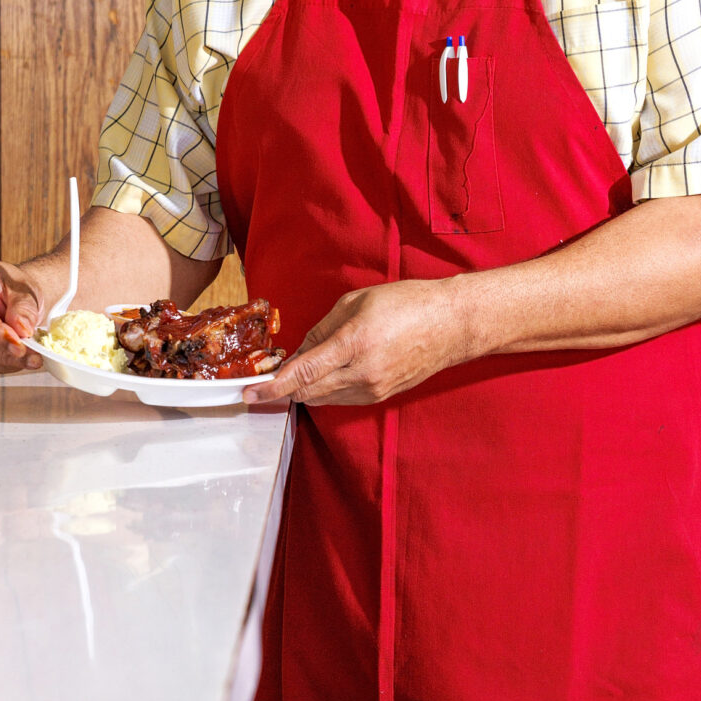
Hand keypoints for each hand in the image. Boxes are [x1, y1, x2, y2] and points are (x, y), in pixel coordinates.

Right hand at [0, 260, 48, 375]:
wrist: (8, 294)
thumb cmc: (12, 286)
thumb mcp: (23, 288)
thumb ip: (23, 308)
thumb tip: (22, 331)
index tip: (19, 346)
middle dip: (1, 353)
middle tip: (32, 358)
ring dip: (4, 362)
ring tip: (32, 359)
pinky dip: (0, 365)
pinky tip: (18, 358)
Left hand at [243, 280, 474, 406]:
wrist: (451, 325)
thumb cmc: (408, 304)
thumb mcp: (356, 302)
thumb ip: (322, 329)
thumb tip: (299, 352)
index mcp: (355, 343)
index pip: (303, 373)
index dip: (272, 386)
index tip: (249, 393)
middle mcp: (363, 373)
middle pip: (307, 391)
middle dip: (283, 387)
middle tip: (267, 376)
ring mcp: (373, 389)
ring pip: (322, 398)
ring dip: (305, 387)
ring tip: (305, 365)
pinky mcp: (381, 397)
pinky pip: (341, 398)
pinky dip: (326, 388)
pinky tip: (327, 372)